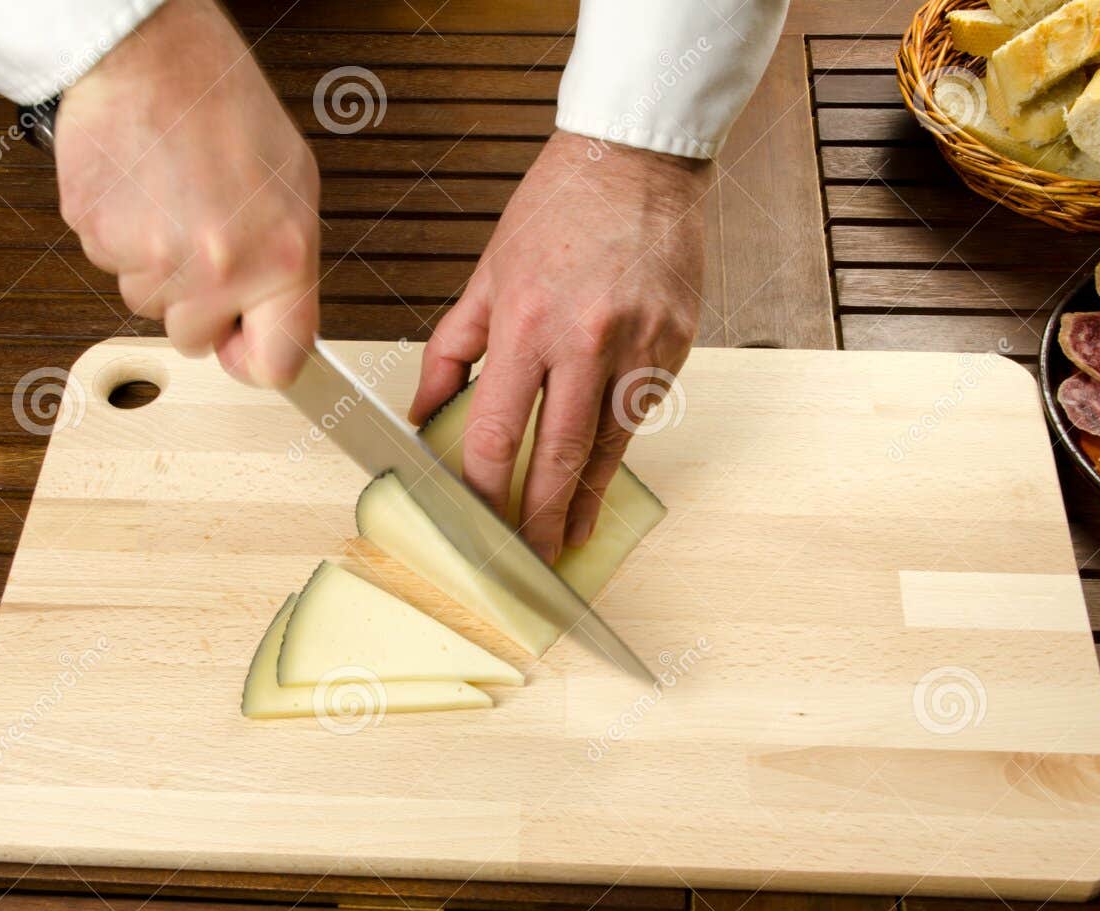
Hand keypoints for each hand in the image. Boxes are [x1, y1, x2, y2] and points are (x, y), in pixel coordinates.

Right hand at [54, 0, 318, 384]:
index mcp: (282, 258)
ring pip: (148, 302)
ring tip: (171, 197)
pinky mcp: (99, 236)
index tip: (245, 343)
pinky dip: (122, 234)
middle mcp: (220, 267)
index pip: (276, 365)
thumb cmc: (224, 107)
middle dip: (197, 300)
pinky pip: (110, 264)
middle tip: (201, 232)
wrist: (152, 52)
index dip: (255, 358)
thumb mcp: (293, 188)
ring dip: (157, 264)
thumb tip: (273, 326)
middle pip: (195, 337)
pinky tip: (140, 188)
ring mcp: (153, 257)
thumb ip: (286, 270)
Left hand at [410, 131, 707, 562]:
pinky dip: (620, 449)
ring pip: (609, 447)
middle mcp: (585, 341)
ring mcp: (639, 346)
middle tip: (533, 560)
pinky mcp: (676, 344)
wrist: (635, 160)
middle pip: (559, 456)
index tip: (483, 524)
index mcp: (525, 323)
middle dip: (543, 519)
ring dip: (588, 501)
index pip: (498, 433)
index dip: (487, 490)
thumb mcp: (486, 274)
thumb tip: (423, 412)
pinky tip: (604, 476)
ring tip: (573, 539)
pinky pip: (641, 412)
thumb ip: (450, 349)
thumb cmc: (556, 210)